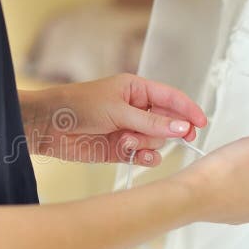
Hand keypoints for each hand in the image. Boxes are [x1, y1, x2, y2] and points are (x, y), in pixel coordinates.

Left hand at [21, 73, 207, 164]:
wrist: (48, 126)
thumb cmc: (76, 105)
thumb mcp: (117, 109)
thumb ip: (150, 121)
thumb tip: (180, 127)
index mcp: (136, 90)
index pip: (171, 98)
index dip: (188, 110)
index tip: (200, 123)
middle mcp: (135, 109)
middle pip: (166, 123)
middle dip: (164, 131)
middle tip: (166, 137)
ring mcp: (128, 130)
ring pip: (155, 142)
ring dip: (146, 145)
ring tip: (126, 142)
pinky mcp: (120, 149)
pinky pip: (143, 156)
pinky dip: (143, 158)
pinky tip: (135, 156)